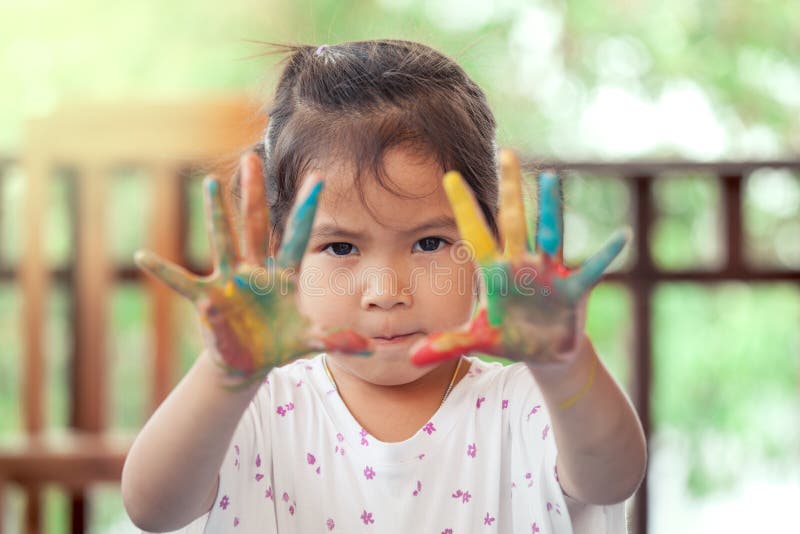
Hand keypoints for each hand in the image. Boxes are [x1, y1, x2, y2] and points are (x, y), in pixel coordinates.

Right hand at [135, 153, 371, 388]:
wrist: (249, 361)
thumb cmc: (279, 344)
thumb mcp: (308, 341)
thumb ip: (334, 339)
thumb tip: (367, 347)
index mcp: (283, 276)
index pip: (296, 235)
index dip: (306, 209)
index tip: (319, 178)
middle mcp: (255, 270)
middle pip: (255, 225)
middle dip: (253, 193)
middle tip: (251, 157)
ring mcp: (230, 281)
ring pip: (223, 240)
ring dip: (217, 213)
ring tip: (208, 183)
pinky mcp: (208, 299)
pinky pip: (183, 283)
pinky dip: (163, 272)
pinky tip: (143, 257)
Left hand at [411, 149, 628, 368]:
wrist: (545, 353)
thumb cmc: (510, 339)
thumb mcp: (479, 341)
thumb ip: (449, 344)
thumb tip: (414, 358)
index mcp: (495, 272)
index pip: (476, 233)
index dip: (464, 208)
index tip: (450, 177)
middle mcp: (521, 264)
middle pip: (513, 220)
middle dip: (510, 188)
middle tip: (507, 151)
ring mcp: (548, 272)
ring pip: (549, 233)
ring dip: (549, 208)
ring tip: (552, 178)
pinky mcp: (572, 288)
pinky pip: (591, 269)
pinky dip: (606, 256)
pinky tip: (621, 237)